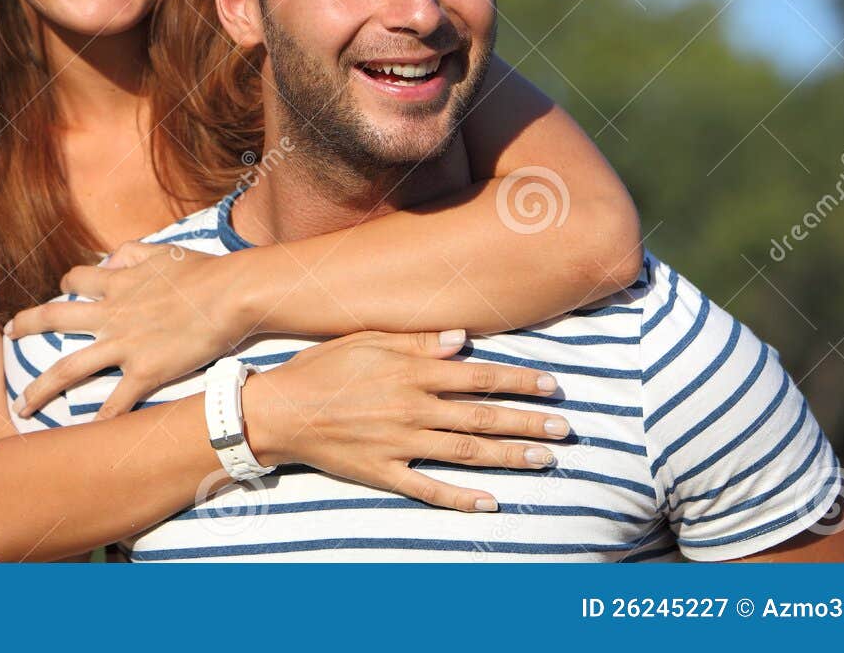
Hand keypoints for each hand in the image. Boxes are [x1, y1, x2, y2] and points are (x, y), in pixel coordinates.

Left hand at [6, 239, 243, 419]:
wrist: (229, 294)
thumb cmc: (203, 271)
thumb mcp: (161, 251)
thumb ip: (131, 253)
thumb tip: (108, 260)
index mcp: (117, 284)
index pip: (75, 280)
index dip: (65, 285)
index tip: (61, 292)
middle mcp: (111, 314)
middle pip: (54, 318)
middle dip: (26, 326)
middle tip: (8, 335)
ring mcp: (124, 345)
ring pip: (69, 368)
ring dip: (41, 388)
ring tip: (22, 405)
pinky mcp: (145, 371)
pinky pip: (115, 402)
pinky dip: (99, 422)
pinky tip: (85, 439)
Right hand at [243, 329, 568, 512]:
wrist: (278, 411)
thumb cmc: (321, 368)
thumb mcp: (366, 340)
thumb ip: (417, 341)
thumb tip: (463, 339)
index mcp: (411, 374)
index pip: (479, 377)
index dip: (518, 380)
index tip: (552, 385)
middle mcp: (412, 410)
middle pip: (482, 418)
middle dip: (527, 422)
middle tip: (565, 429)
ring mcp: (400, 445)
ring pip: (466, 453)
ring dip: (509, 456)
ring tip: (544, 460)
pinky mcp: (384, 472)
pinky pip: (429, 489)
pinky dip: (461, 499)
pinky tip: (491, 504)